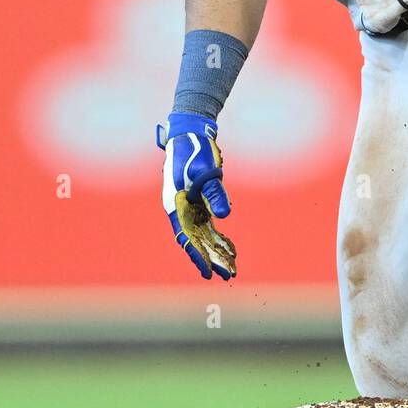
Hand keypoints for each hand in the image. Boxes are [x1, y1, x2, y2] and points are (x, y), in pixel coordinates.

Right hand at [156, 111, 235, 279]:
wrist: (190, 133)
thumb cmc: (194, 151)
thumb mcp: (205, 173)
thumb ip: (214, 194)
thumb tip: (224, 215)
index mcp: (175, 205)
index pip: (187, 237)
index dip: (198, 256)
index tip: (209, 273)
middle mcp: (180, 210)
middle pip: (196, 240)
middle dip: (212, 258)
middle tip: (229, 274)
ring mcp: (189, 207)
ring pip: (203, 235)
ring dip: (217, 250)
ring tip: (232, 268)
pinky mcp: (199, 202)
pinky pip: (209, 225)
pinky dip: (219, 237)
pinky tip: (231, 248)